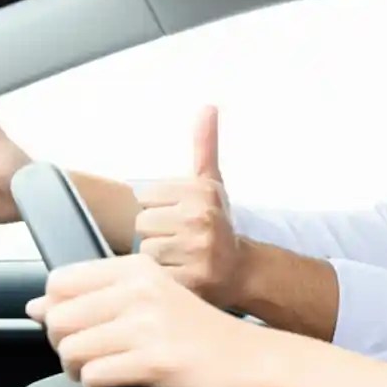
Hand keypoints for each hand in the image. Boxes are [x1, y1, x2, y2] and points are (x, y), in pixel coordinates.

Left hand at [26, 254, 278, 386]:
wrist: (254, 362)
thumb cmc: (204, 335)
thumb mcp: (155, 298)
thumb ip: (98, 297)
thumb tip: (36, 306)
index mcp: (138, 268)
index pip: (60, 281)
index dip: (57, 309)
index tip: (80, 326)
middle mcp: (140, 290)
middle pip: (57, 317)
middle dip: (63, 344)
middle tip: (91, 354)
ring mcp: (148, 325)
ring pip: (69, 348)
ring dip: (77, 368)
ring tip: (103, 370)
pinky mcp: (154, 361)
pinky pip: (93, 375)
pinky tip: (116, 384)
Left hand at [133, 106, 245, 306]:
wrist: (243, 270)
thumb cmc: (218, 225)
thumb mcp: (211, 183)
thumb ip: (204, 144)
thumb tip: (208, 106)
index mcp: (202, 191)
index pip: (147, 197)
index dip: (159, 210)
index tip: (179, 219)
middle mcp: (202, 218)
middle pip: (144, 224)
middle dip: (157, 235)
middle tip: (179, 242)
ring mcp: (199, 250)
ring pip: (146, 250)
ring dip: (158, 259)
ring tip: (179, 259)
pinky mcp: (193, 279)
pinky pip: (154, 275)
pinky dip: (163, 279)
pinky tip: (181, 275)